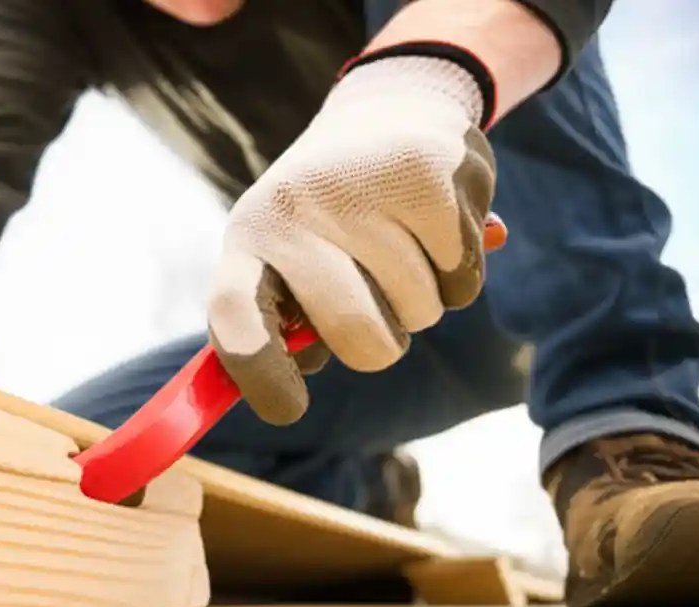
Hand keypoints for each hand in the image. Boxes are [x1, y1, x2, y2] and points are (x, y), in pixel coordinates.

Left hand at [207, 54, 496, 425]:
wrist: (390, 108)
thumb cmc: (329, 216)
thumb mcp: (288, 258)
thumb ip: (285, 327)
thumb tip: (290, 390)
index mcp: (250, 237)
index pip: (234, 316)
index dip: (260, 374)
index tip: (291, 407)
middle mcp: (294, 207)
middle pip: (357, 335)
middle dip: (379, 346)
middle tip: (376, 310)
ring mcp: (361, 188)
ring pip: (421, 313)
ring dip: (422, 303)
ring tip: (401, 248)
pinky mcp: (429, 175)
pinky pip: (463, 280)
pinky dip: (460, 274)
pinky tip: (437, 229)